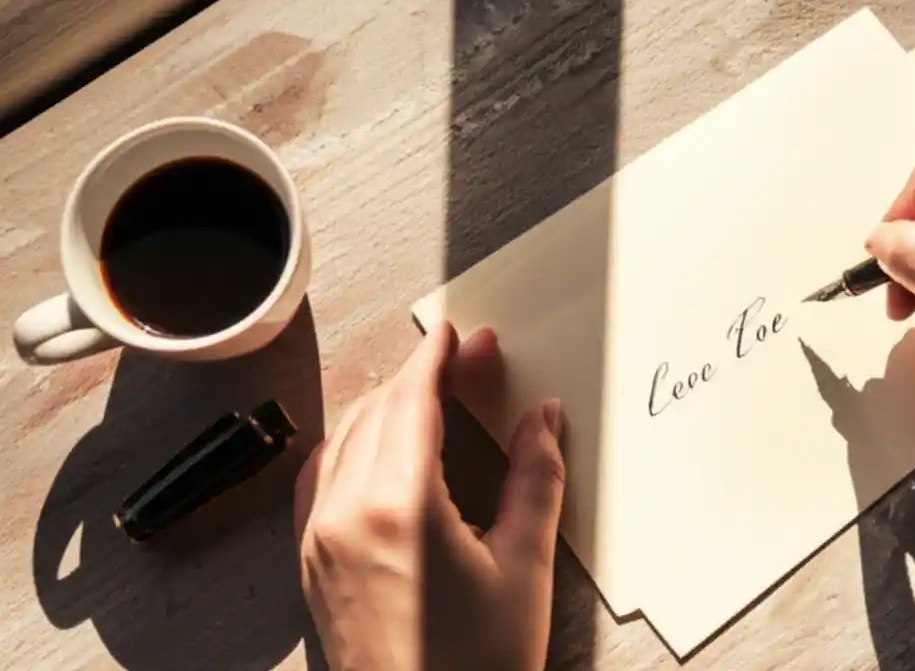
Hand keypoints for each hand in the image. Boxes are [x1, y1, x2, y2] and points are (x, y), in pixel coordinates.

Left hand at [294, 322, 565, 670]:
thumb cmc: (478, 665)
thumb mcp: (524, 567)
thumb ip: (538, 478)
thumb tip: (544, 417)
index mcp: (400, 509)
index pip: (414, 403)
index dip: (440, 359)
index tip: (460, 333)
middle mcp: (346, 516)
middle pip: (378, 412)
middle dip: (422, 376)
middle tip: (467, 362)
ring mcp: (320, 541)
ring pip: (345, 440)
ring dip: (387, 406)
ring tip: (431, 395)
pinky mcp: (312, 564)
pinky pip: (321, 478)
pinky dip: (353, 444)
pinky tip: (378, 444)